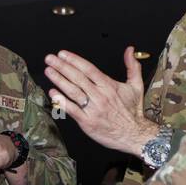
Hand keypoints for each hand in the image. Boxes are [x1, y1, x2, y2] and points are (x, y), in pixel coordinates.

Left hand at [44, 46, 159, 155]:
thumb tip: (130, 50)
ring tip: (49, 71)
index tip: (63, 54)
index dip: (74, 60)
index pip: (88, 69)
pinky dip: (61, 101)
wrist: (134, 134)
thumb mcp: (136, 86)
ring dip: (59, 80)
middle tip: (50, 58)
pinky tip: (52, 93)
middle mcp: (99, 95)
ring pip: (73, 91)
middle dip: (62, 66)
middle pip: (78, 77)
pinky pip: (72, 109)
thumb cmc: (133, 112)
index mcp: (109, 86)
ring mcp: (92, 109)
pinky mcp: (87, 122)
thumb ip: (132, 66)